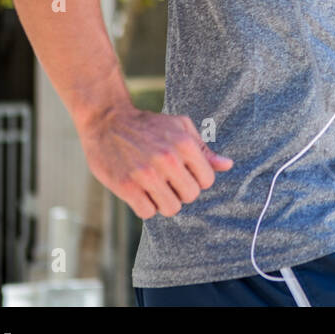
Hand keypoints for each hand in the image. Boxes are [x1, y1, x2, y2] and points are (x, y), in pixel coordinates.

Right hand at [76, 102, 232, 219]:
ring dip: (164, 202)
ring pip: (171, 208)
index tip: (184, 173)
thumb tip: (227, 165)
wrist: (107, 121)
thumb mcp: (180, 127)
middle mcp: (167, 159)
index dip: (197, 179)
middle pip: (190, 196)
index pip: (207, 180)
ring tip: (155, 188)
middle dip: (181, 191)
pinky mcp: (126, 186)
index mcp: (184, 144)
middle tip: (168, 181)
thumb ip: (203, 148)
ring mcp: (146, 174)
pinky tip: (140, 192)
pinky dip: (145, 206)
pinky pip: (147, 212)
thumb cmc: (148, 125)